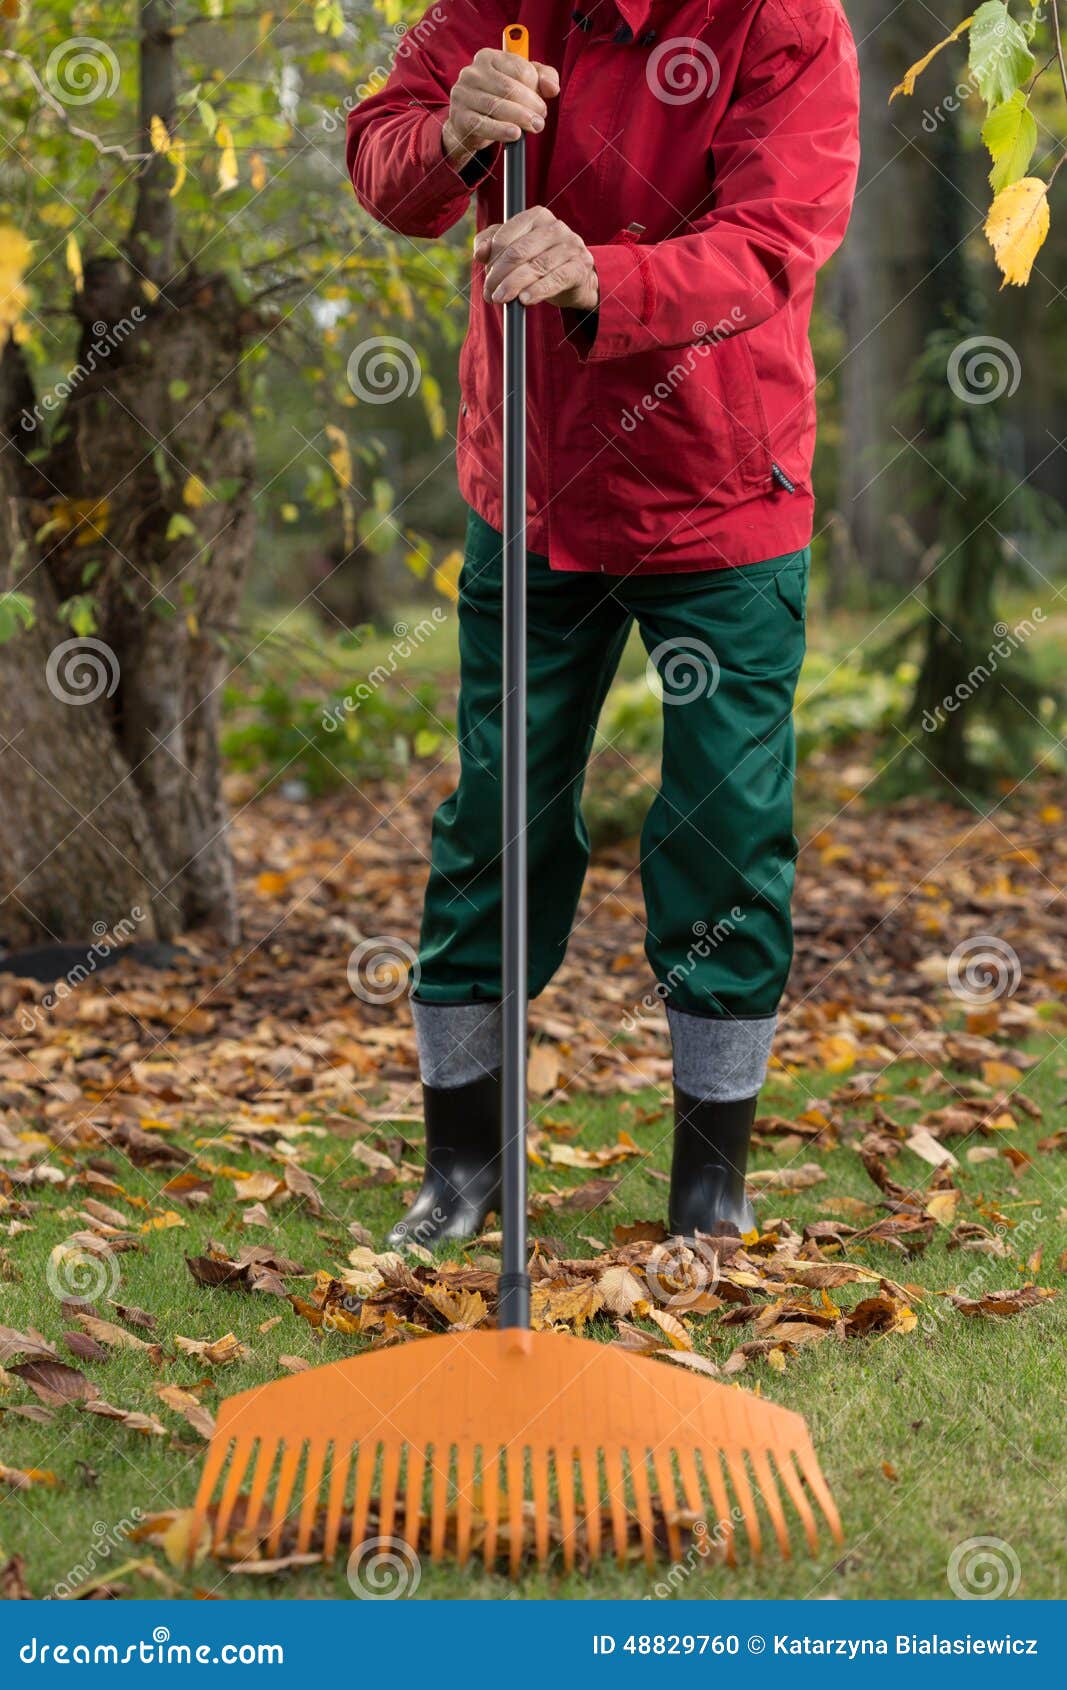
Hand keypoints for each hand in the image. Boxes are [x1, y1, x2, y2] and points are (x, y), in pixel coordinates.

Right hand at [442, 48, 558, 171]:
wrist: (468, 125)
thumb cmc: (498, 99)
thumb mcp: (521, 83)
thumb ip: (542, 78)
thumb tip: (552, 88)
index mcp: (489, 57)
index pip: (520, 69)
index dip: (536, 88)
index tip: (541, 104)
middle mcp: (472, 72)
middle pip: (509, 88)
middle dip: (530, 105)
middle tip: (540, 120)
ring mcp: (463, 94)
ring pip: (496, 106)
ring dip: (520, 118)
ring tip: (534, 127)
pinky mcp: (459, 116)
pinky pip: (483, 124)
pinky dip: (501, 130)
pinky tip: (515, 135)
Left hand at [475, 206, 598, 309]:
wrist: (576, 278)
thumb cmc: (540, 260)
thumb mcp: (515, 247)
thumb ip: (492, 244)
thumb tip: (480, 253)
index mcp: (536, 216)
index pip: (506, 235)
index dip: (491, 258)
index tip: (486, 276)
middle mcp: (555, 227)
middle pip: (519, 252)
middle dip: (499, 275)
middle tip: (489, 293)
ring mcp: (570, 246)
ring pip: (536, 266)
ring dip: (513, 285)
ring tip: (500, 299)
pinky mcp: (580, 267)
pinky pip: (555, 279)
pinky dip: (537, 291)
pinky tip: (524, 300)